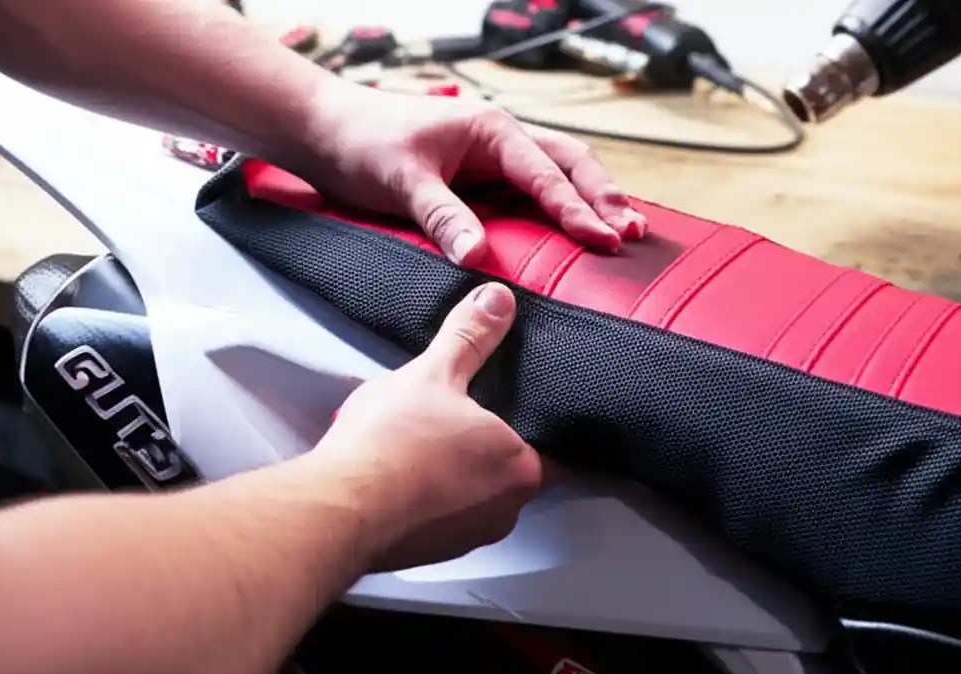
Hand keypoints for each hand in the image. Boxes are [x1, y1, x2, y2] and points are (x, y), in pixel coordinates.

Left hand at [298, 82, 647, 266]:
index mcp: (491, 130)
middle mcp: (501, 138)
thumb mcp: (401, 182)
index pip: (546, 174)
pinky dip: (564, 205)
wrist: (327, 131)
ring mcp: (494, 156)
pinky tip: (579, 228)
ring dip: (592, 198)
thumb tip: (477, 256)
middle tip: (633, 235)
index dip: (577, 209)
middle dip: (605, 197)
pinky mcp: (482, 176)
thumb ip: (442, 216)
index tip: (604, 239)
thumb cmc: (363, 144)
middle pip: (571, 163)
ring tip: (625, 230)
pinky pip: (535, 188)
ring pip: (560, 172)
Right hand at [313, 282, 541, 570]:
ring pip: (476, 498)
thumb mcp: (433, 373)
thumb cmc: (394, 441)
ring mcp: (468, 538)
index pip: (554, 449)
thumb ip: (470, 336)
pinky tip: (402, 476)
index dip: (536, 426)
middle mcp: (505, 511)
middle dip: (490, 450)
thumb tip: (498, 298)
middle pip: (512, 474)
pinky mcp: (431, 552)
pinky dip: (430, 499)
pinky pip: (443, 519)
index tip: (518, 410)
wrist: (339, 508)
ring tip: (426, 445)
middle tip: (464, 419)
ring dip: (458, 476)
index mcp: (521, 468)